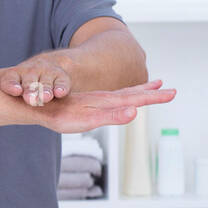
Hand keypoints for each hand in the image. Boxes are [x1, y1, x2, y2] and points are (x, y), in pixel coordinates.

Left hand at [0, 57, 69, 105]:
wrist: (48, 66)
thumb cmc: (17, 79)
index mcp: (12, 74)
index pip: (10, 78)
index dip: (11, 85)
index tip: (13, 91)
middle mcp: (29, 72)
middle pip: (30, 81)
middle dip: (30, 90)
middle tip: (29, 99)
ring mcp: (46, 74)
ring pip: (46, 83)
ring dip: (45, 90)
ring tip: (45, 98)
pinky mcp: (62, 79)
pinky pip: (63, 83)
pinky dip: (62, 88)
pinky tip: (60, 93)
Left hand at [36, 80, 175, 133]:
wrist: (36, 105)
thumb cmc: (59, 115)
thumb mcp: (87, 119)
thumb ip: (111, 116)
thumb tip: (135, 110)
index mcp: (106, 102)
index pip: (135, 97)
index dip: (153, 96)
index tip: (171, 92)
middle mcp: (102, 100)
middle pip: (132, 95)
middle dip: (151, 94)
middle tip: (172, 91)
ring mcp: (94, 102)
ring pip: (122, 95)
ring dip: (139, 92)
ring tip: (154, 87)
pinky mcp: (86, 105)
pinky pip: (109, 99)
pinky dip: (121, 97)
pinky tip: (125, 99)